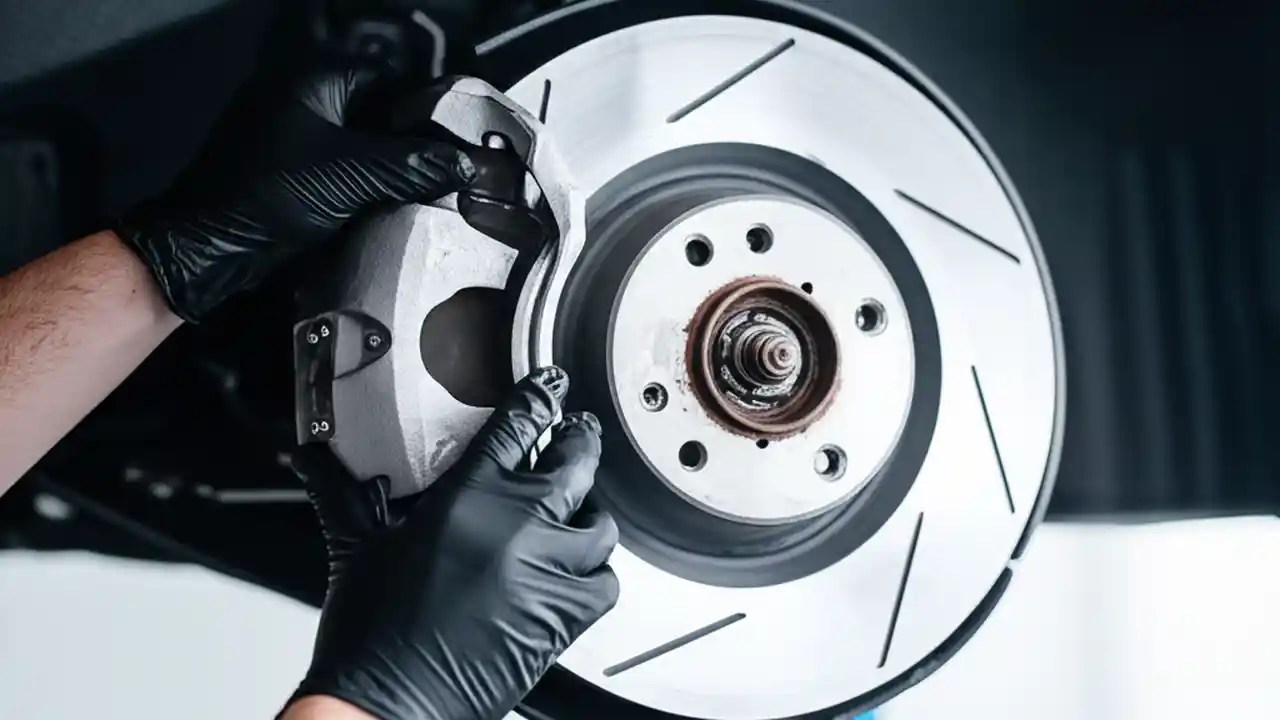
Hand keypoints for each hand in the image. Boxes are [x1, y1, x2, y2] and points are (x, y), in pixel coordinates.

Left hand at [117, 66, 474, 321]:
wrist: (209, 248)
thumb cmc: (266, 196)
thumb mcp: (353, 174)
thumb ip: (413, 165)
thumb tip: (465, 165)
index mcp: (316, 79)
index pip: (393, 81)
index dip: (427, 113)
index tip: (456, 145)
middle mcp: (305, 99)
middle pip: (381, 116)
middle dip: (411, 147)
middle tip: (445, 174)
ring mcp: (297, 138)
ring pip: (365, 148)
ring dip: (391, 172)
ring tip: (423, 193)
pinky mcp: (294, 174)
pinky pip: (346, 173)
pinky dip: (368, 189)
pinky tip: (387, 208)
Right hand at [287, 367, 619, 719]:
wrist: (387, 703)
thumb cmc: (372, 633)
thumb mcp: (358, 546)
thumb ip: (343, 492)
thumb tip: (312, 459)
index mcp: (468, 496)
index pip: (520, 422)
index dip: (543, 397)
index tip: (553, 388)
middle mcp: (517, 525)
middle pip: (576, 461)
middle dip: (579, 441)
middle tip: (577, 436)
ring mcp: (546, 570)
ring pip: (600, 523)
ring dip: (590, 515)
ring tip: (575, 514)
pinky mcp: (563, 616)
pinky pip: (606, 581)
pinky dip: (596, 573)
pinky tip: (576, 571)